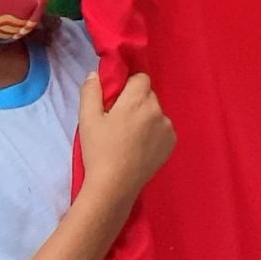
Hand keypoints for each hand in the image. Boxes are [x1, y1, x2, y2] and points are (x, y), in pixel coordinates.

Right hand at [78, 72, 174, 202]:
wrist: (115, 185)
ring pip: (156, 112)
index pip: (141, 78)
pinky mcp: (172, 142)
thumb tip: (96, 74)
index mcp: (137, 101)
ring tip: (129, 137)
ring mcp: (167, 127)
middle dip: (135, 101)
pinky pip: (163, 128)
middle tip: (119, 120)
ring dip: (146, 117)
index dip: (128, 86)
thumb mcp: (88, 120)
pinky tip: (140, 147)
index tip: (117, 100)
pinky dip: (154, 132)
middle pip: (148, 95)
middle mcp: (157, 110)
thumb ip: (91, 92)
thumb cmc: (99, 151)